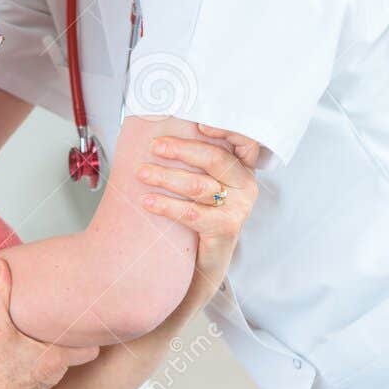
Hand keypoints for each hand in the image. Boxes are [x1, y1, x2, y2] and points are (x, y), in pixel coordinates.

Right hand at [0, 255, 99, 388]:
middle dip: (69, 335)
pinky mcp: (27, 388)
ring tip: (41, 330)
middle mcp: (54, 372)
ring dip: (52, 347)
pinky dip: (38, 358)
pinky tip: (22, 348)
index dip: (90, 332)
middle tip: (63, 316)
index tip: (85, 317)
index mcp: (55, 356)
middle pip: (75, 351)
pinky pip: (43, 370)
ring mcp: (42, 382)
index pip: (92, 347)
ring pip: (59, 361)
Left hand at [136, 124, 259, 300]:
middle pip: (215, 159)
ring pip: (198, 185)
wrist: (205, 264)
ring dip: (165, 177)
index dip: (226, 129)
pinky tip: (147, 201)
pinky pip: (191, 212)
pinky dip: (165, 205)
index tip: (200, 124)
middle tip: (155, 146)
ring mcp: (239, 208)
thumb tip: (162, 136)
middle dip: (181, 150)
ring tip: (142, 173)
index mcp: (242, 170)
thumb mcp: (204, 185)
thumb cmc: (200, 217)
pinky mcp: (226, 228)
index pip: (245, 141)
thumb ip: (196, 162)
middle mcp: (246, 186)